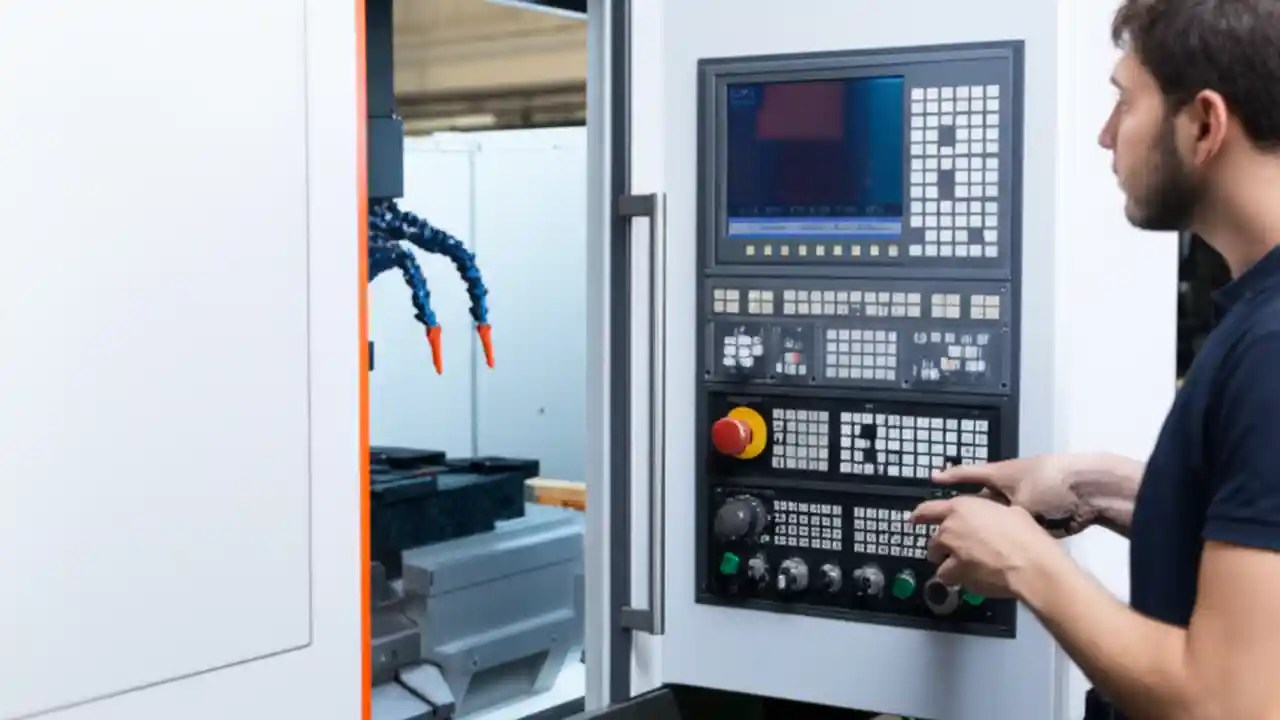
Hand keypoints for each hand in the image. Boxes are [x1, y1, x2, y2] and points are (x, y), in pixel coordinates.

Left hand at [909, 495, 1068, 598]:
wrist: (1030, 564)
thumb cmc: (1025, 533)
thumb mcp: (1008, 511)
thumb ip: (989, 513)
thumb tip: (992, 518)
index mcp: (960, 508)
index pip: (927, 510)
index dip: (918, 516)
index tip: (912, 520)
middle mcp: (949, 529)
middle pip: (933, 542)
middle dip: (941, 550)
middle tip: (958, 553)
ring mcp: (951, 555)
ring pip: (940, 566)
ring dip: (949, 569)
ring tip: (967, 571)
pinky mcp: (958, 576)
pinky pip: (954, 581)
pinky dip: (962, 582)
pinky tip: (978, 581)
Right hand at [933, 454, 1100, 535]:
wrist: (1093, 491)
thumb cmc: (1051, 488)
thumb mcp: (1020, 502)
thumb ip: (1000, 519)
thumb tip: (983, 536)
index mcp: (1001, 473)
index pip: (969, 474)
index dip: (951, 477)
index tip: (933, 479)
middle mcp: (1011, 485)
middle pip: (982, 498)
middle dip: (966, 509)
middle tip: (945, 522)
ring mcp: (1027, 499)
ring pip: (998, 514)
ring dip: (987, 525)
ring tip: (967, 540)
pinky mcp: (1042, 515)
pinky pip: (1015, 525)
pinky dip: (1005, 534)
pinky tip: (995, 547)